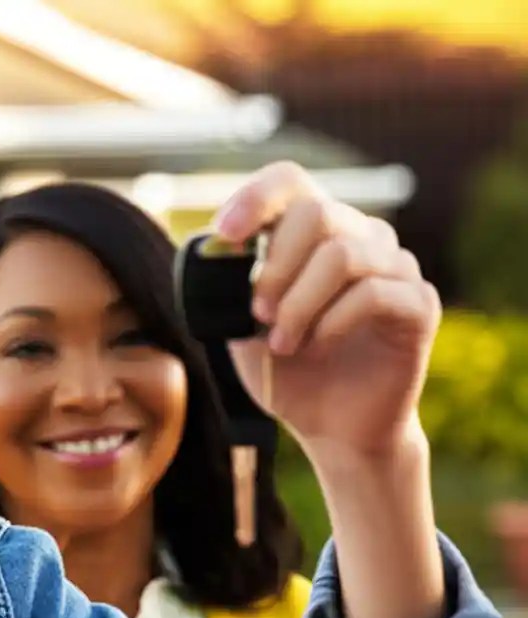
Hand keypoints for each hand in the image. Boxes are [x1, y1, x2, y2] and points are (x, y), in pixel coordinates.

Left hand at [213, 161, 440, 458]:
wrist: (332, 426)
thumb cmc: (286, 370)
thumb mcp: (239, 326)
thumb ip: (226, 286)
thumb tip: (208, 247)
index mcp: (313, 232)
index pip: (290, 181)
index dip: (256, 197)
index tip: (226, 233)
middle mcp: (359, 236)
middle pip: (317, 212)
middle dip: (275, 268)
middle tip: (257, 315)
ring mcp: (394, 267)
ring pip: (343, 254)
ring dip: (299, 304)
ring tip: (282, 343)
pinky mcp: (418, 304)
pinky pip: (373, 293)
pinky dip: (332, 323)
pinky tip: (316, 347)